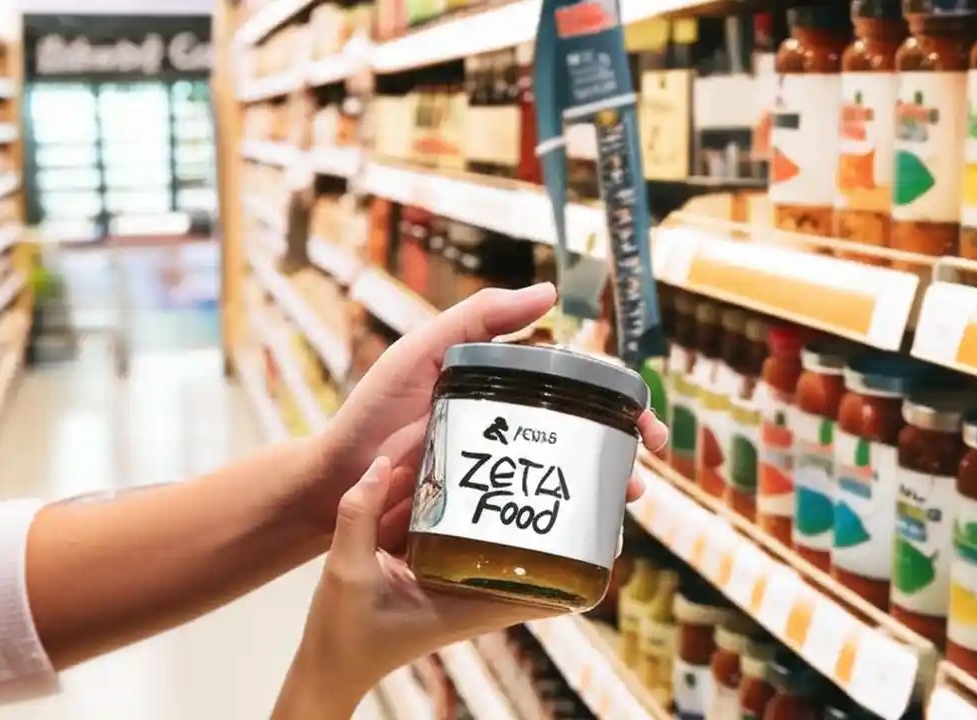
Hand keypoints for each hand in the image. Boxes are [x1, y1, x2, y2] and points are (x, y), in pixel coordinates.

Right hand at [274, 457, 556, 718]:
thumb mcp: (345, 572)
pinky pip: (475, 554)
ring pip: (507, 561)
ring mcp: (459, 595)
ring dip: (524, 529)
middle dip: (557, 535)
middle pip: (535, 571)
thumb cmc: (340, 633)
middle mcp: (472, 604)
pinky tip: (482, 493)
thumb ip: (359, 516)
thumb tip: (381, 464)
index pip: (544, 596)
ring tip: (545, 481)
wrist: (326, 666)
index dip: (578, 567)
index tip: (601, 533)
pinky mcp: (442, 584)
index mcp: (465, 610)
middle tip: (573, 486)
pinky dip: (485, 529)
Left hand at [317, 283, 666, 550]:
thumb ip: (476, 319)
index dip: (616, 405)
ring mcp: (495, 477)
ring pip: (564, 482)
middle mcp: (504, 433)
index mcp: (498, 392)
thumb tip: (548, 291)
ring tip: (625, 503)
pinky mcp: (483, 518)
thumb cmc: (371, 414)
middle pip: (579, 441)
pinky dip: (568, 526)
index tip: (645, 421)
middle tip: (644, 474)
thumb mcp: (421, 354)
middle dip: (621, 456)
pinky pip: (534, 519)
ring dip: (604, 493)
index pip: (572, 393)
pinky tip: (591, 536)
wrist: (330, 487)